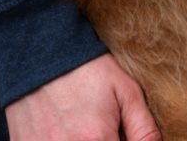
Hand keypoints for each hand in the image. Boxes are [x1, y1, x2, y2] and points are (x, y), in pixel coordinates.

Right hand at [5, 53, 159, 140]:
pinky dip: (64, 138)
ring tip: (87, 124)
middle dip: (108, 140)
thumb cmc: (89, 70)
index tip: (123, 132)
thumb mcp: (127, 92)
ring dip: (88, 138)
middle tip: (108, 125)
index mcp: (96, 140)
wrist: (43, 54)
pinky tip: (68, 126)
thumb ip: (144, 129)